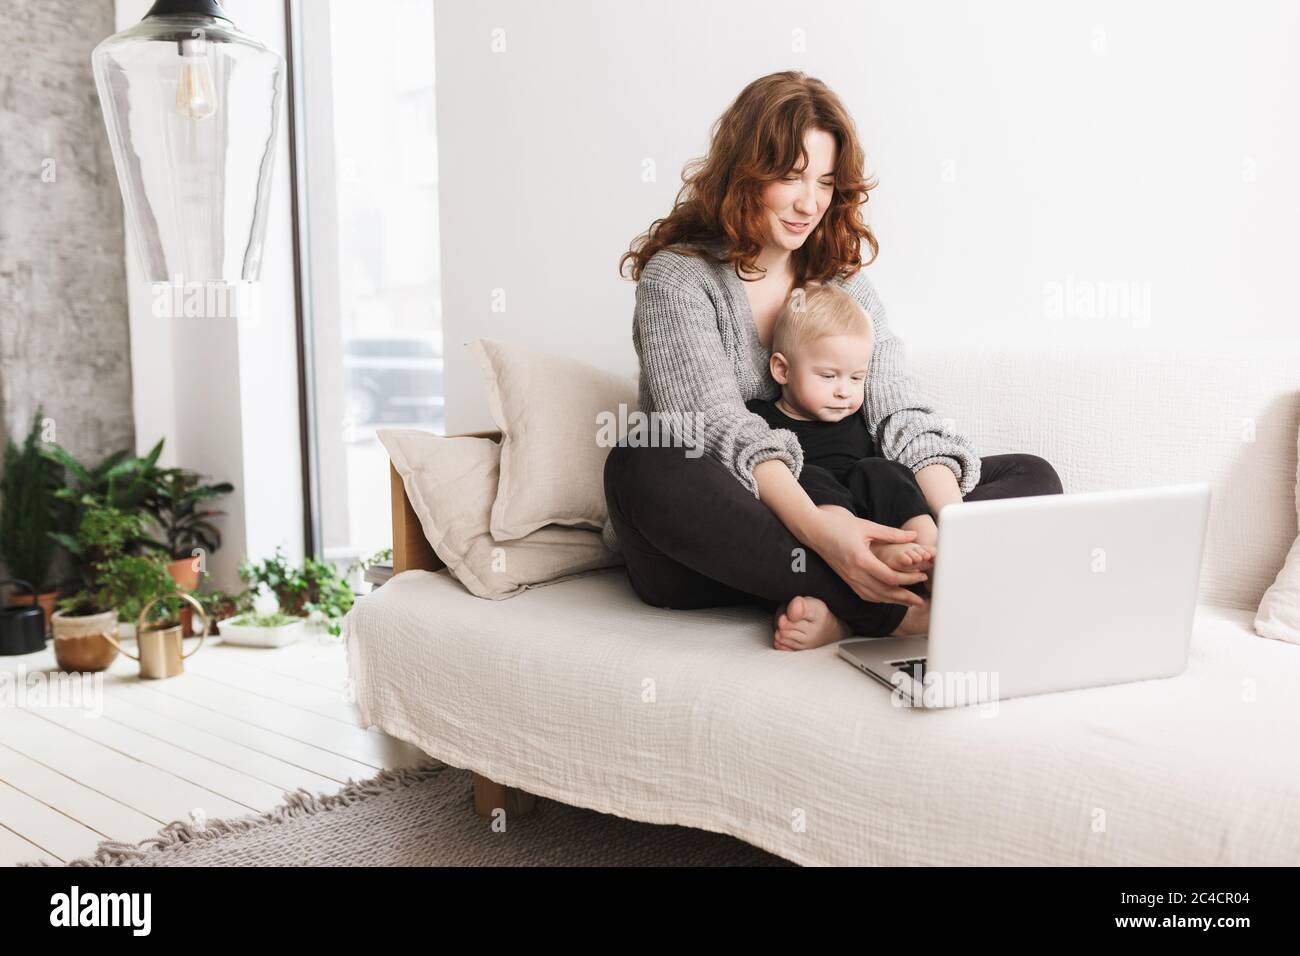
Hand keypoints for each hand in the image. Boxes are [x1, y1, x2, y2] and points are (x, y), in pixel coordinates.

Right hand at [809, 506, 927, 606]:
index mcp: (861, 560)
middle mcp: (855, 574)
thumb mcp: (867, 526)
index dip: (908, 579)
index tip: (922, 576)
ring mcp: (849, 579)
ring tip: (909, 603)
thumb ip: (891, 534)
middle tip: (920, 600)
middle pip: (884, 592)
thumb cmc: (837, 526)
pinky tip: (889, 598)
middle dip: (905, 597)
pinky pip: (865, 595)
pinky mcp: (846, 580)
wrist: (813, 530)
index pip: (890, 577)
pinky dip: (879, 598)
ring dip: (893, 601)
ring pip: (875, 597)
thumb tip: (913, 536)